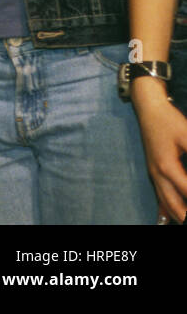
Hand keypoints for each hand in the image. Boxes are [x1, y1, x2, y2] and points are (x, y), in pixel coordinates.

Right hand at [132, 82, 186, 222]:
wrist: (148, 109)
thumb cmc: (169, 121)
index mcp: (168, 167)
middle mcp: (158, 174)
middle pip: (175, 204)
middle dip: (185, 214)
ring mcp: (153, 173)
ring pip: (165, 202)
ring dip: (178, 214)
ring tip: (185, 222)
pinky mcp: (153, 171)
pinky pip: (159, 195)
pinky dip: (165, 209)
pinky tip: (166, 218)